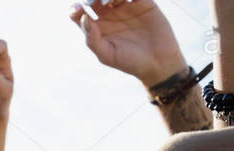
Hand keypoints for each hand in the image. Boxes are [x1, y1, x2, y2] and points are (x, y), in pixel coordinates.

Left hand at [69, 0, 186, 87]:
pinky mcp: (143, 2)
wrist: (158, 61)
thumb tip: (84, 18)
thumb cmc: (129, 61)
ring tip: (111, 1)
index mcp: (96, 27)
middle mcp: (108, 14)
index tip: (79, 9)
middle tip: (99, 3)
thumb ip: (92, 39)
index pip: (79, 13)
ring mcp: (125, 6)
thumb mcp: (106, 55)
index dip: (75, 9)